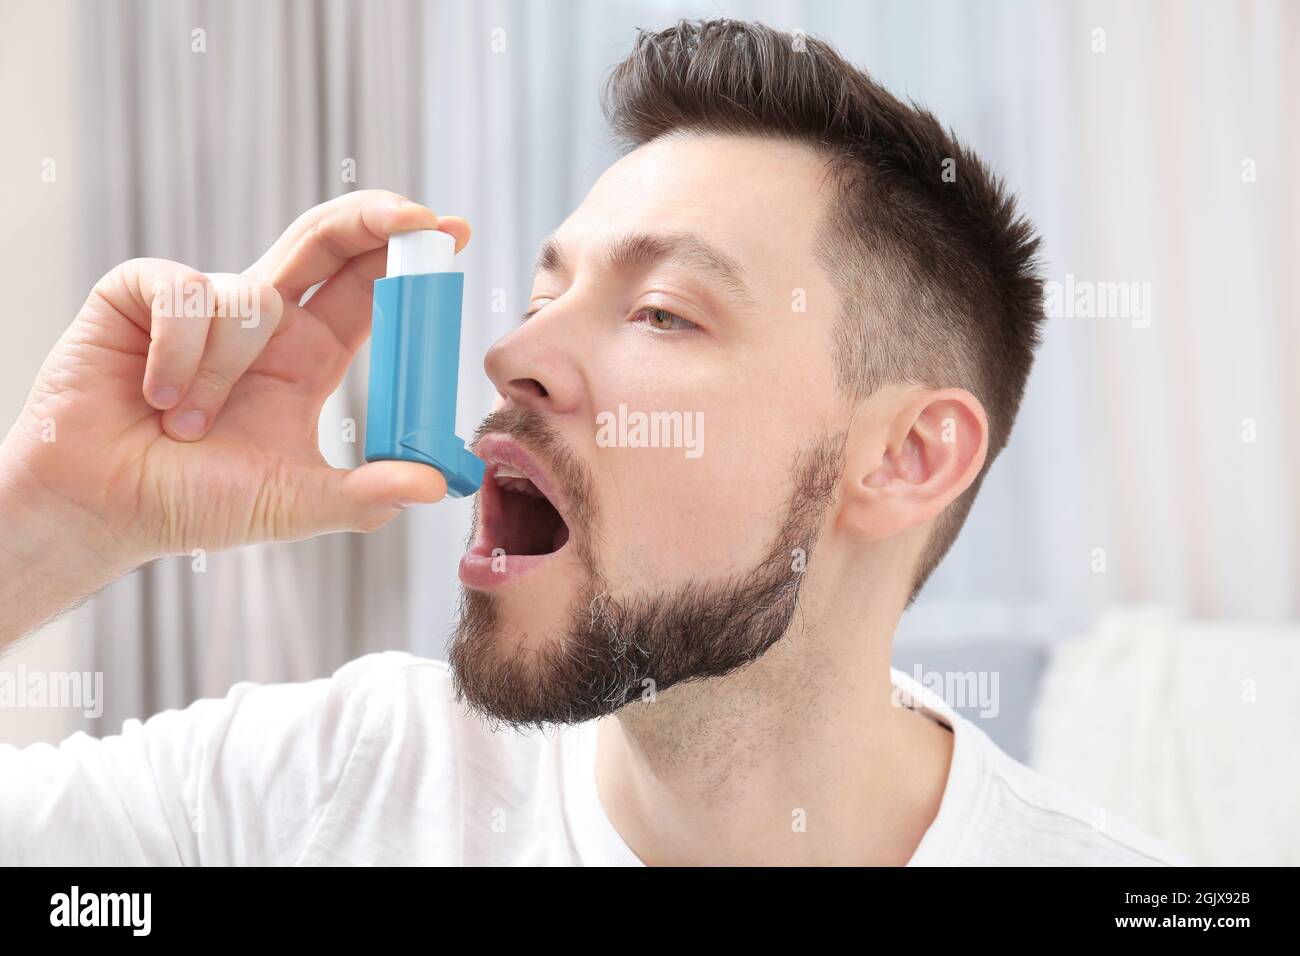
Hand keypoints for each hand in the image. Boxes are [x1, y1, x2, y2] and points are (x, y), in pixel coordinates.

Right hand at [1, 190, 467, 569]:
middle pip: (326, 240)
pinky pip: (185, 295)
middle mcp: (263, 320)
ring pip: (251, 298)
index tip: (454, 229)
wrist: (99, 508)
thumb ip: (363, 495)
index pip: (366, 289)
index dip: (406, 255)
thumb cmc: (192, 503)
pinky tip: (151, 395)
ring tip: (184, 426)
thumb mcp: (292, 504)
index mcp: (307, 356)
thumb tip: (437, 485)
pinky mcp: (141, 292)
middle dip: (372, 218)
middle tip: (414, 217)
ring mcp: (204, 302)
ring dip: (223, 373)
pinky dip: (176, 353)